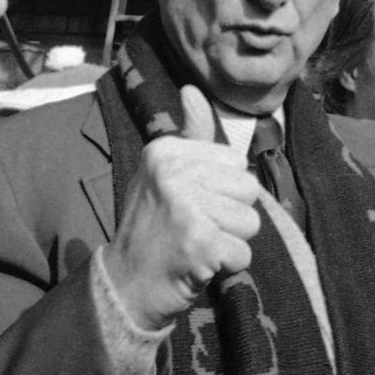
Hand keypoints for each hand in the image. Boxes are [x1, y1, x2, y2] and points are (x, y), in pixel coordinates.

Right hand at [100, 85, 261, 331]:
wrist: (123, 285)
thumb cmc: (151, 225)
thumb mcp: (163, 171)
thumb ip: (190, 133)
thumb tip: (191, 88)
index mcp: (167, 150)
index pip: (235, 161)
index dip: (220, 189)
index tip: (187, 203)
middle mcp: (174, 172)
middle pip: (248, 189)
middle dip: (229, 215)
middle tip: (194, 228)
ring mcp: (185, 207)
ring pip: (251, 222)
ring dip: (230, 242)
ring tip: (197, 245)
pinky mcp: (200, 242)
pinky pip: (243, 253)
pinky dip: (226, 267)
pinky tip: (198, 265)